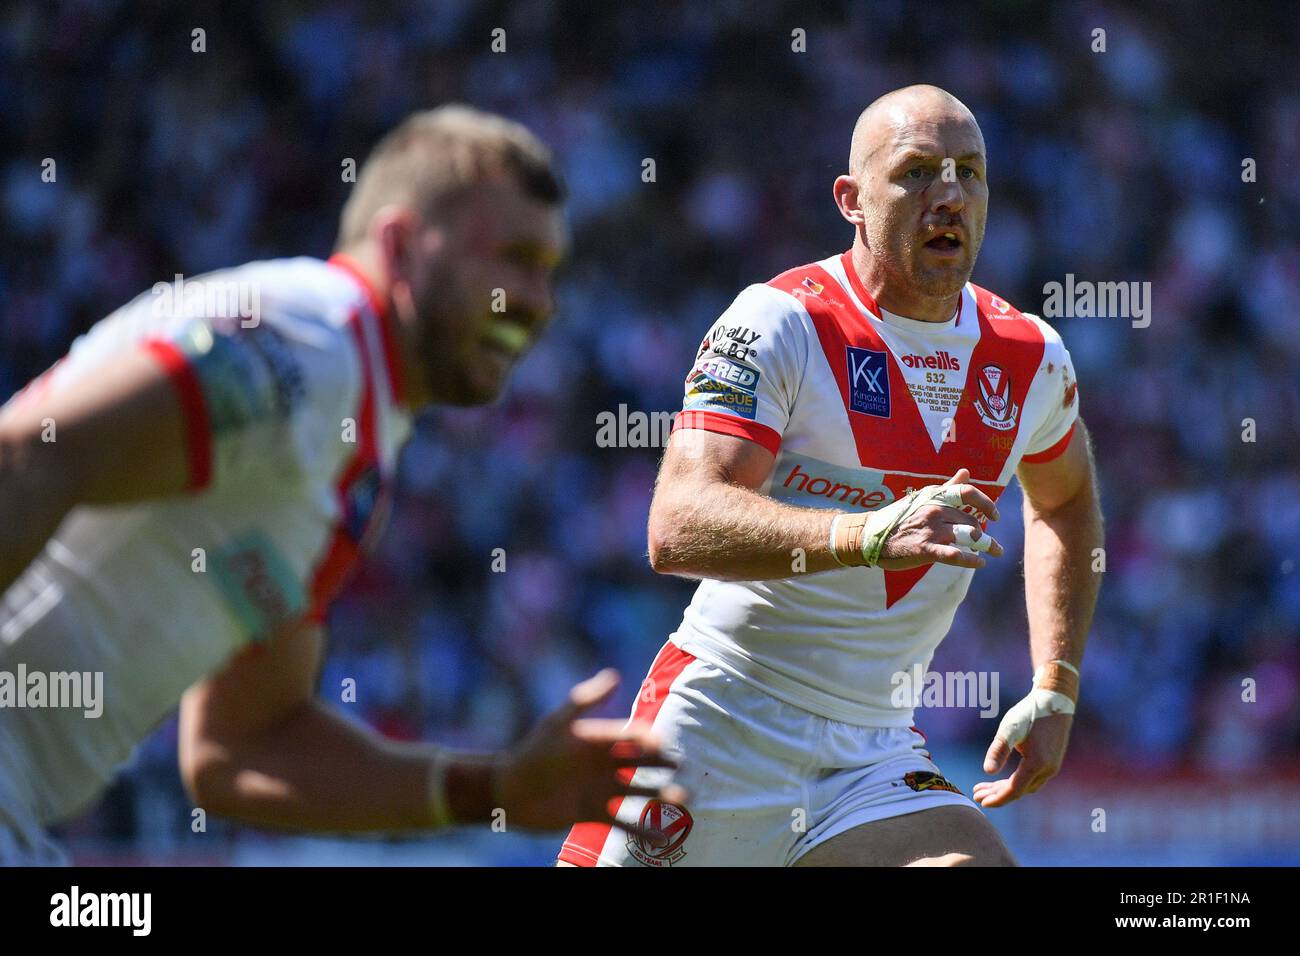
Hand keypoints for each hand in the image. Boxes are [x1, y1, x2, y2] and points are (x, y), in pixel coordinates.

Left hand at [493, 669, 685, 839]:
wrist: (510, 790)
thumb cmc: (534, 751)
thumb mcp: (559, 722)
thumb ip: (585, 700)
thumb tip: (615, 675)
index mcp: (600, 739)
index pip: (633, 736)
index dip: (650, 738)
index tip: (664, 743)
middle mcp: (606, 763)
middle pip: (643, 762)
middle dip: (664, 764)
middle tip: (685, 767)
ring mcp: (602, 789)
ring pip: (640, 792)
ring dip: (661, 795)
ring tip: (683, 799)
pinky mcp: (594, 813)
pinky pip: (624, 822)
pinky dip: (644, 829)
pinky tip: (662, 836)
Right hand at [877, 467, 1003, 570]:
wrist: (871, 536)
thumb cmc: (899, 518)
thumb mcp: (923, 498)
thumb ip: (947, 487)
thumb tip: (966, 471)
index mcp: (935, 496)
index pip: (968, 493)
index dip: (986, 503)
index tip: (995, 516)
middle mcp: (935, 510)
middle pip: (972, 521)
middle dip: (984, 535)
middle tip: (992, 546)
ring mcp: (931, 529)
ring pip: (969, 536)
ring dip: (986, 546)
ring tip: (994, 553)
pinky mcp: (926, 549)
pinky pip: (956, 555)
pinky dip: (971, 560)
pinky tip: (980, 563)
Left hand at [973, 712, 1072, 807]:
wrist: (1055, 700)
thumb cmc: (1029, 713)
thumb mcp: (1009, 729)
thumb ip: (998, 750)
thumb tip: (987, 772)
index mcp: (1037, 764)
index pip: (1015, 790)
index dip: (997, 798)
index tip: (981, 802)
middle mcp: (1047, 769)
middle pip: (1019, 790)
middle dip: (997, 794)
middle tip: (976, 794)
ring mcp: (1052, 766)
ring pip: (1026, 785)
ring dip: (1005, 789)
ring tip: (984, 787)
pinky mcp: (1052, 761)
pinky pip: (1032, 778)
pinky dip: (1016, 781)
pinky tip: (1003, 779)